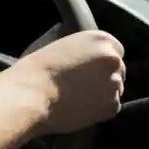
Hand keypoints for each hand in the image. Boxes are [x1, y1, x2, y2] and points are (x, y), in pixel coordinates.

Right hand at [3, 29, 124, 136]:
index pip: (115, 50)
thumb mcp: (58, 41)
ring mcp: (115, 84)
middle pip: (117, 70)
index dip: (100, 61)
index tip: (90, 69)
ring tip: (78, 97)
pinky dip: (99, 109)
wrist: (31, 95)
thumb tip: (81, 46)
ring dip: (102, 93)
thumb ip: (79, 44)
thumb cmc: (36, 69)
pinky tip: (80, 107)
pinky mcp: (112, 106)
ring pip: (115, 89)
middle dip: (103, 77)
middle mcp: (114, 60)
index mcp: (102, 39)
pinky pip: (111, 107)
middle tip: (82, 84)